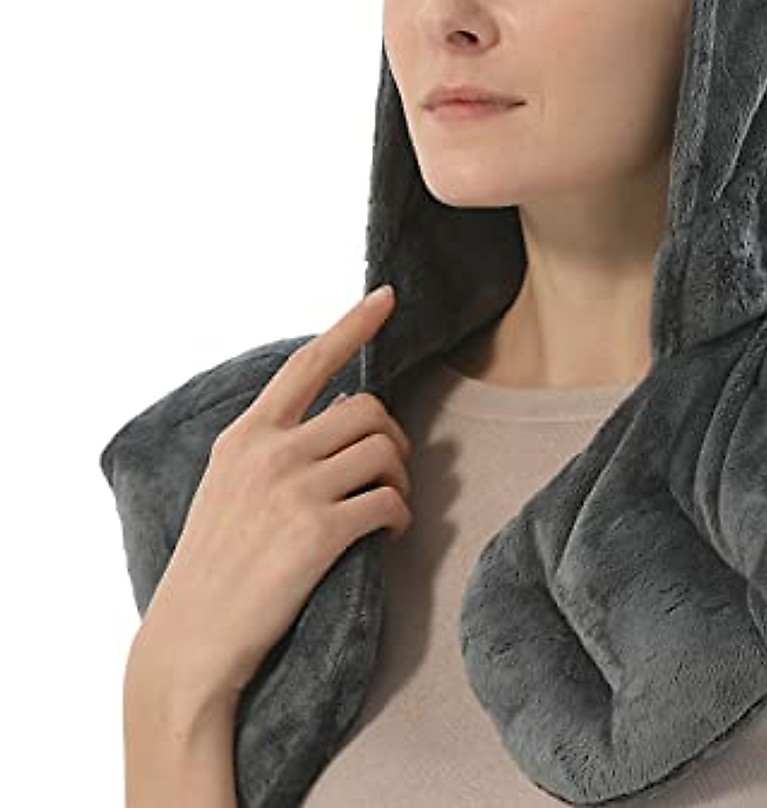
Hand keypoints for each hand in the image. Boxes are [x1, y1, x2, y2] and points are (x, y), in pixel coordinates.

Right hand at [133, 285, 411, 703]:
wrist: (189, 646)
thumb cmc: (216, 568)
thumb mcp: (230, 488)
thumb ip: (279, 445)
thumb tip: (347, 406)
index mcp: (245, 436)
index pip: (307, 362)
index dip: (352, 324)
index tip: (387, 296)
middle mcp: (268, 452)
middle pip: (367, 410)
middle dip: (394, 438)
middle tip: (390, 471)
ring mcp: (291, 490)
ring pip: (385, 451)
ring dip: (401, 478)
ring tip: (386, 505)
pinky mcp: (316, 533)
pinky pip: (389, 502)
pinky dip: (401, 517)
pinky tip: (388, 534)